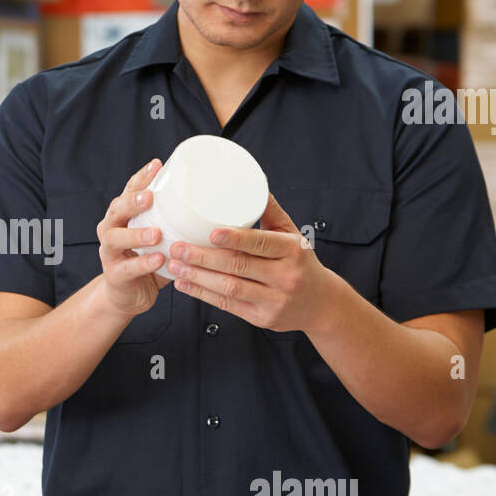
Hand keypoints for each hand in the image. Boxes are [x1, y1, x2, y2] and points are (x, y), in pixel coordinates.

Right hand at [96, 158, 174, 317]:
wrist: (128, 295)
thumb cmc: (150, 261)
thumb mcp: (161, 237)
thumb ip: (178, 222)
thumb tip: (218, 205)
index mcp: (124, 215)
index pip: (129, 190)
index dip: (141, 178)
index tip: (157, 164)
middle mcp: (112, 229)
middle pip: (117, 210)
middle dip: (132, 202)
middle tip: (150, 197)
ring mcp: (110, 253)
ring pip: (116, 238)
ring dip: (136, 235)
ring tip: (156, 233)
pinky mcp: (115, 276)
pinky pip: (127, 269)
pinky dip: (143, 264)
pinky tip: (158, 260)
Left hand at [164, 193, 336, 334]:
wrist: (321, 304)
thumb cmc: (300, 262)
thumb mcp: (292, 234)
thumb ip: (270, 210)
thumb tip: (256, 178)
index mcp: (292, 250)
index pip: (261, 243)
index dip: (236, 239)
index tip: (211, 233)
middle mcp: (285, 276)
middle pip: (239, 266)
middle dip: (204, 257)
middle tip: (178, 247)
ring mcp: (274, 300)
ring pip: (230, 288)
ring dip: (198, 277)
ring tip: (175, 265)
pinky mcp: (261, 318)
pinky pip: (228, 305)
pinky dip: (203, 294)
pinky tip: (185, 283)